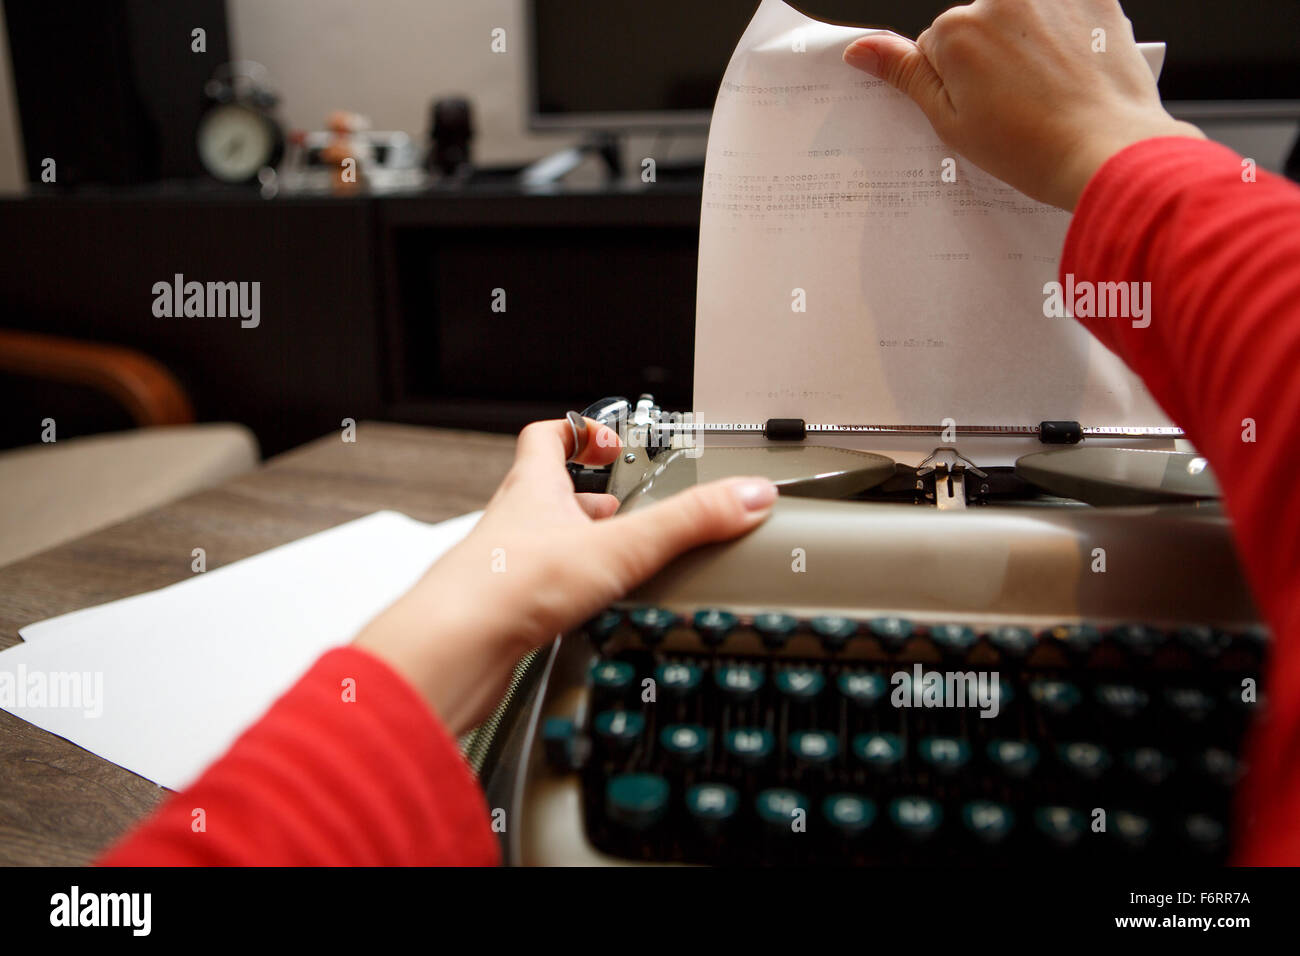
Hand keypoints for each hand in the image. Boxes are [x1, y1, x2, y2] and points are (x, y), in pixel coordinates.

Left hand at [353, 418, 777, 733]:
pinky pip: (539, 591)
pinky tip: (590, 614)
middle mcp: (514, 522)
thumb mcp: (621, 546)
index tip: (612, 442)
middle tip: (625, 508)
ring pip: (544, 545)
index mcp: (534, 488)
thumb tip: (747, 495)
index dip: (580, 432)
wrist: (453, 648)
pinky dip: (567, 595)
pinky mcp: (503, 613)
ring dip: (580, 548)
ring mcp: (504, 568)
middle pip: (549, 492)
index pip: (549, 437)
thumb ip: (689, 522)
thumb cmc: (508, 586)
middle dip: (591, 497)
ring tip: (617, 562)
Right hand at [843, 0, 1204, 209]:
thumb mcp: (951, 122)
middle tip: (1016, 106)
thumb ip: (907, 76)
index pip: (937, 46)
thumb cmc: (1030, 148)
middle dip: (990, 58)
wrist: (1107, 152)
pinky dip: (1068, 34)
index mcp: (957, 29)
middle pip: (979, 24)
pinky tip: (1074, 72)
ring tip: (1048, 92)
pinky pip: (1065, 8)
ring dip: (1028, 44)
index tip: (979, 109)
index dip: (954, 84)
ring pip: (1021, 15)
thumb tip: (861, 49)